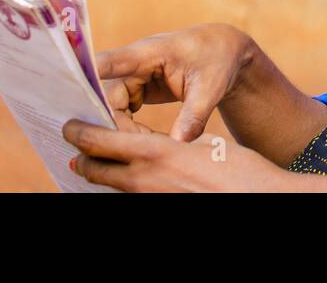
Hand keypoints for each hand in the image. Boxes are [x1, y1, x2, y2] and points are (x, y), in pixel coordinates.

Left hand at [62, 119, 295, 191]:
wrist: (256, 196)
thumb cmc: (234, 166)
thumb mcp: (198, 142)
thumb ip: (165, 140)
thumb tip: (142, 142)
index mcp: (153, 152)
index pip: (100, 139)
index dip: (81, 129)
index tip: (70, 121)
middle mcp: (144, 179)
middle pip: (93, 168)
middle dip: (79, 154)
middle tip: (71, 139)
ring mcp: (149, 197)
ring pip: (109, 184)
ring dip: (98, 169)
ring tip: (89, 157)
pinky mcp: (158, 204)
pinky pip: (128, 194)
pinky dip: (119, 183)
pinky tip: (122, 174)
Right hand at [96, 23, 254, 141]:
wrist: (226, 50)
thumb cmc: (217, 60)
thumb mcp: (211, 87)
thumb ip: (194, 115)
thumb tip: (178, 145)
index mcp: (151, 51)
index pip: (112, 61)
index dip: (88, 76)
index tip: (69, 93)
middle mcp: (137, 61)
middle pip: (108, 92)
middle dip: (110, 120)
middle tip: (125, 146)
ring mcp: (136, 74)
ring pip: (113, 104)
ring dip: (120, 126)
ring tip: (141, 146)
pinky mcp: (140, 87)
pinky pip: (122, 108)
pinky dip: (128, 125)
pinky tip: (139, 140)